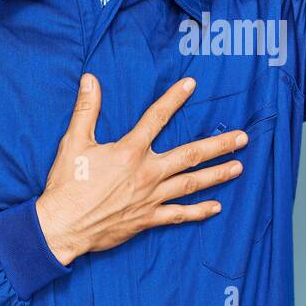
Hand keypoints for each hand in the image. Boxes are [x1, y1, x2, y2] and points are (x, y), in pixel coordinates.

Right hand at [35, 73, 247, 264]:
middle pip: (190, 155)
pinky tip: (216, 207)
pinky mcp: (148, 219)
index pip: (157, 117)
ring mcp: (151, 197)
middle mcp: (147, 173)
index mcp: (130, 151)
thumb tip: (90, 79)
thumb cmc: (67, 185)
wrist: (63, 226)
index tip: (191, 84)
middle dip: (219, 145)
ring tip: (239, 167)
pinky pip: (179, 215)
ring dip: (217, 174)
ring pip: (191, 184)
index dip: (174, 98)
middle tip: (243, 138)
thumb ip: (86, 109)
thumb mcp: (73, 142)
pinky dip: (198, 211)